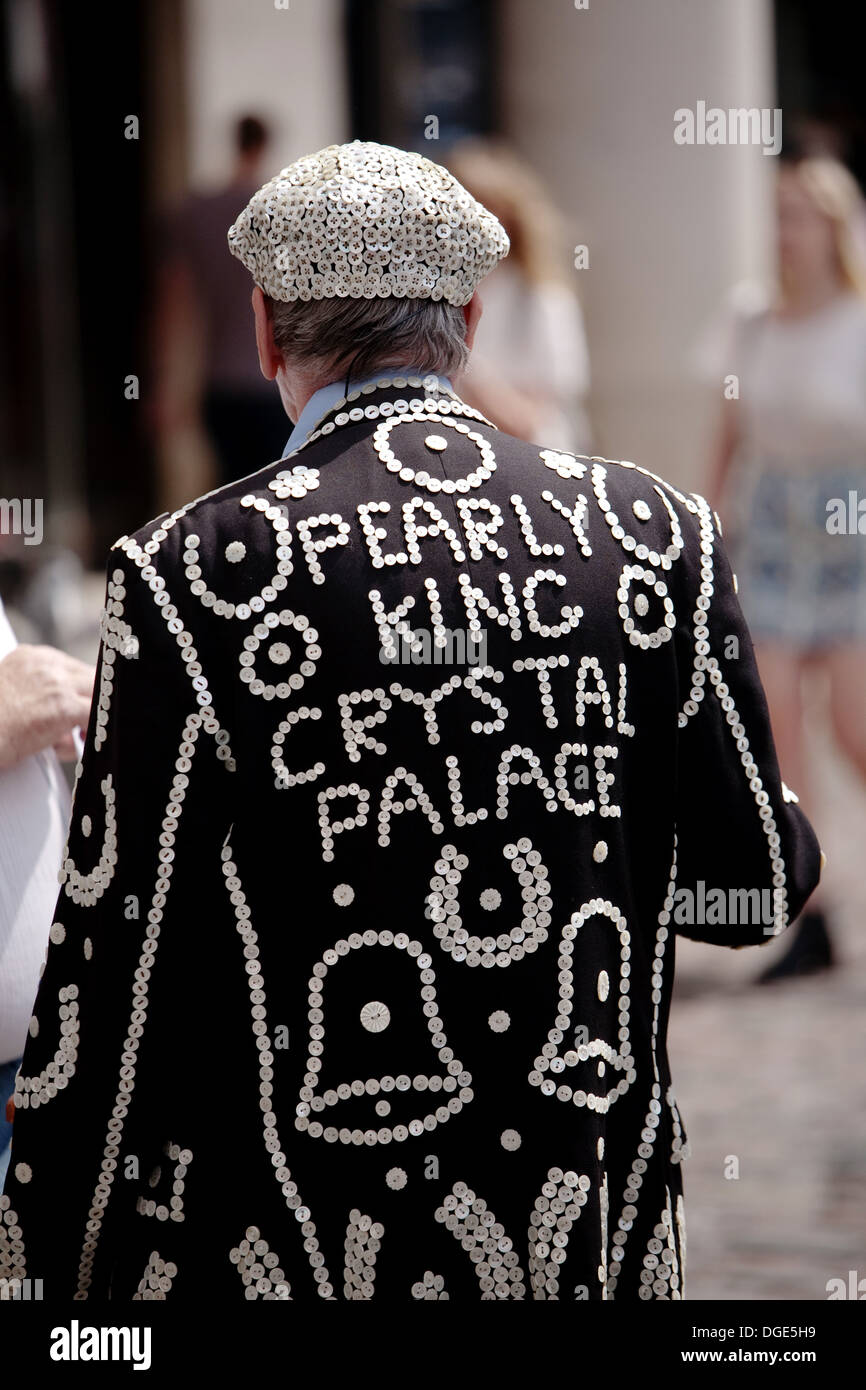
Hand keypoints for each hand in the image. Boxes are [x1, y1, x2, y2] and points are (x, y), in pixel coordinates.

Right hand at [0, 644, 94, 769]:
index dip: (79, 691)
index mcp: (31, 657)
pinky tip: (70, 745)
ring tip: (74, 736)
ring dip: (88, 716)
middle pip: (89, 676)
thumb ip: (40, 695)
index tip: (79, 707)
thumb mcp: (12, 696)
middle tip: (81, 727)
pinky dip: (89, 732)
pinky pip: (94, 716)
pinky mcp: (63, 706)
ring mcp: (56, 683)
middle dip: (89, 702)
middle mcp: (45, 664)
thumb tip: (66, 722)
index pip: (72, 668)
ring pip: (95, 694)